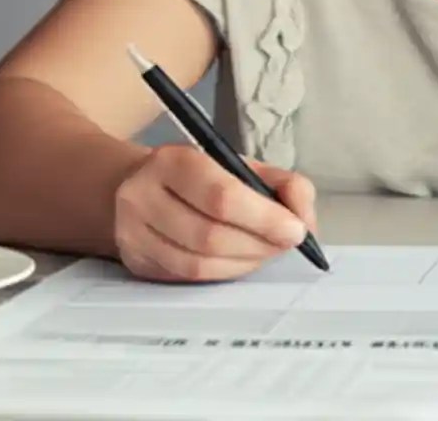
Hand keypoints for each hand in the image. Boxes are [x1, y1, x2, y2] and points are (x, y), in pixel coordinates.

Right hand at [113, 144, 317, 281]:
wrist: (142, 188)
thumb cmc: (202, 178)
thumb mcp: (243, 167)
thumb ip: (284, 186)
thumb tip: (305, 222)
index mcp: (174, 160)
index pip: (222, 196)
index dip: (264, 218)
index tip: (295, 230)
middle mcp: (143, 194)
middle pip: (210, 235)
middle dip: (259, 245)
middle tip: (284, 244)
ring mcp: (132, 232)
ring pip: (199, 263)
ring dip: (244, 262)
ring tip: (264, 252)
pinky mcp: (135, 261)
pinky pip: (188, 278)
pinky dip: (224, 273)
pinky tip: (238, 261)